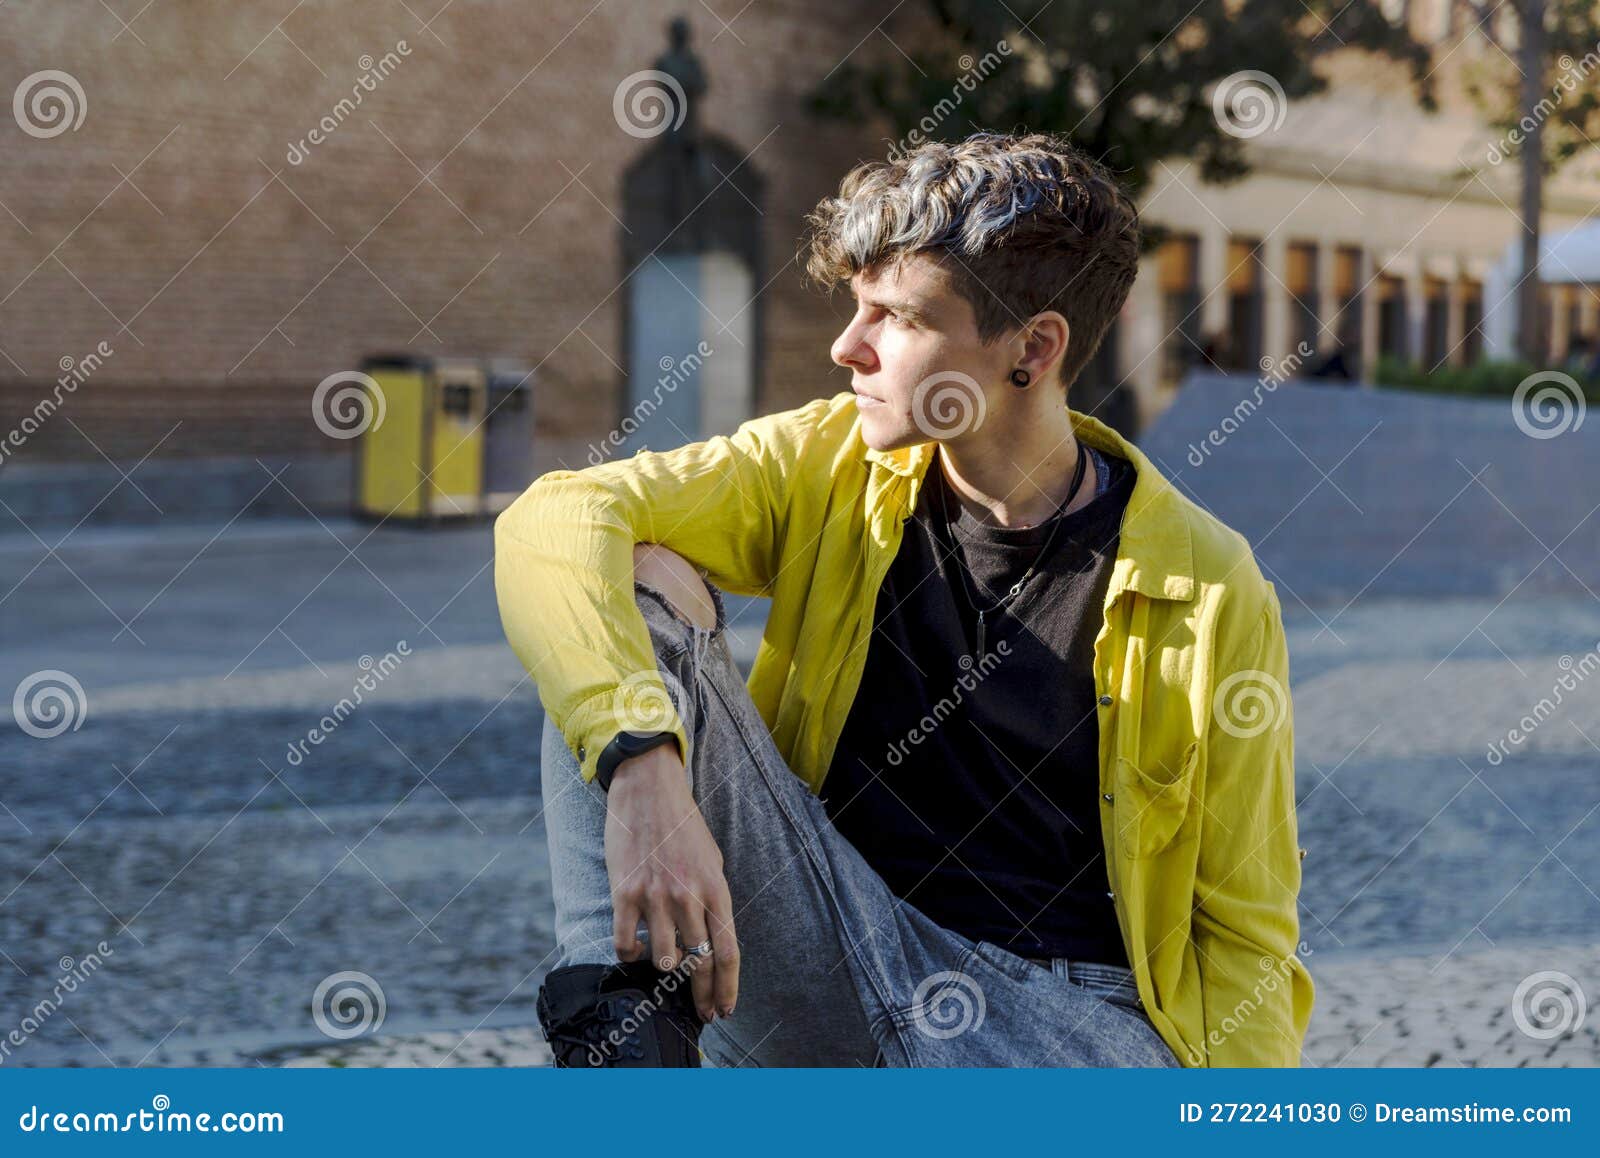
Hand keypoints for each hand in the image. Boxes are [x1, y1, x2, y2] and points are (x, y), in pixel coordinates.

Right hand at [604, 744, 738, 1022]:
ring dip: (666, 972)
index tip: (726, 1008)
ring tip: (665, 970)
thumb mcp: (712, 860)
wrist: (649, 790)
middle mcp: (689, 897)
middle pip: (701, 964)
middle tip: (704, 1014)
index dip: (729, 987)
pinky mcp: (625, 892)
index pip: (729, 952)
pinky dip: (631, 956)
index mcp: (716, 889)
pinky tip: (634, 953)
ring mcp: (656, 896)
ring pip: (665, 960)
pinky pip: (627, 943)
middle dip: (704, 996)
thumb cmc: (683, 826)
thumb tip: (713, 939)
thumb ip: (713, 898)